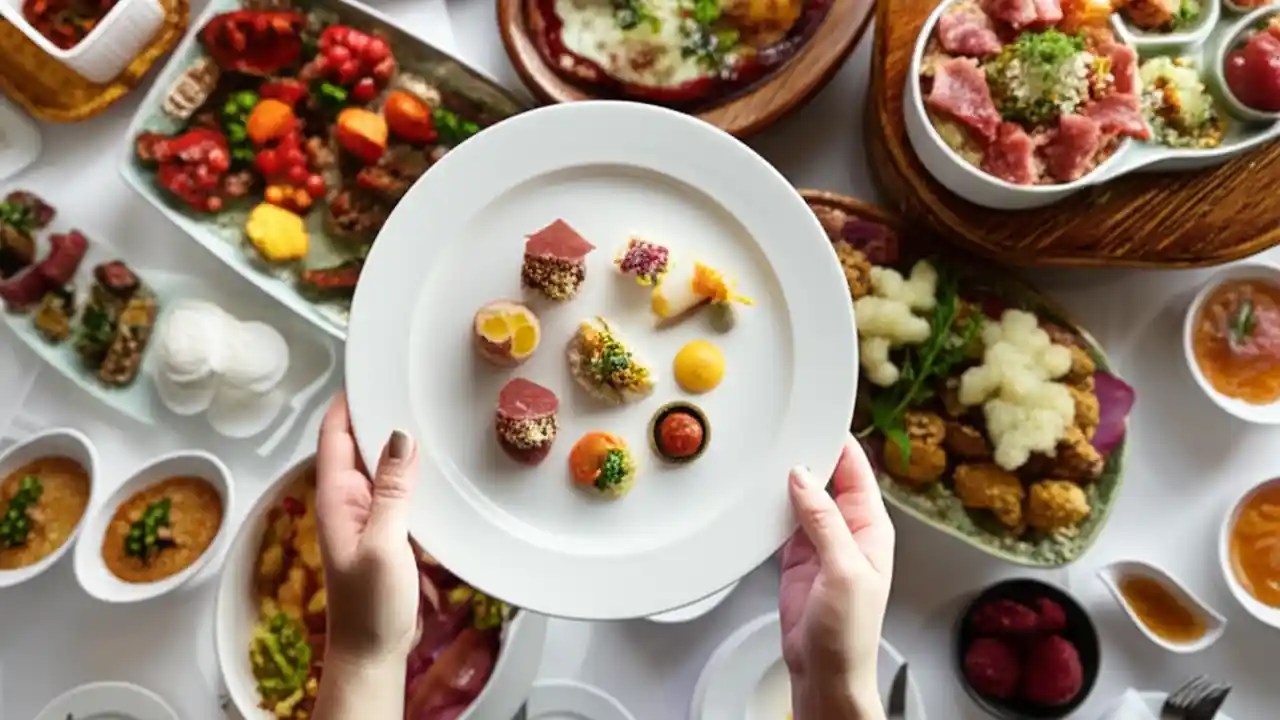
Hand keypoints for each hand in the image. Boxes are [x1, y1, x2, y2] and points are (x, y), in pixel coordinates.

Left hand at [316, 392, 420, 663]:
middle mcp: (348, 499)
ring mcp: (368, 515)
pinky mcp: (388, 530)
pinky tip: (435, 466)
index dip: (349, 399)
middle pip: (359, 443)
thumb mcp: (383, 542)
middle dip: (378, 413)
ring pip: (382, 465)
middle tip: (408, 383)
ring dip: (399, 443)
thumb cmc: (369, 606)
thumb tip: (400, 437)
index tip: (369, 369)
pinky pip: (399, 489)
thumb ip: (392, 489)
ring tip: (426, 414)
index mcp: (336, 496)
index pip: (335, 433)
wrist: (374, 651)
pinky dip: (414, 473)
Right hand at [780, 435, 894, 719]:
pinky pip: (782, 521)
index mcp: (870, 528)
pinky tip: (759, 494)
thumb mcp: (844, 571)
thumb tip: (804, 478)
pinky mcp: (795, 558)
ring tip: (767, 452)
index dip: (840, 442)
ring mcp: (819, 543)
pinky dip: (770, 507)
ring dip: (786, 480)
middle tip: (784, 427)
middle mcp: (846, 530)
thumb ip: (824, 522)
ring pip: (802, 496)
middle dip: (808, 454)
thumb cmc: (850, 634)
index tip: (820, 415)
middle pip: (827, 478)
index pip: (857, 471)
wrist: (825, 674)